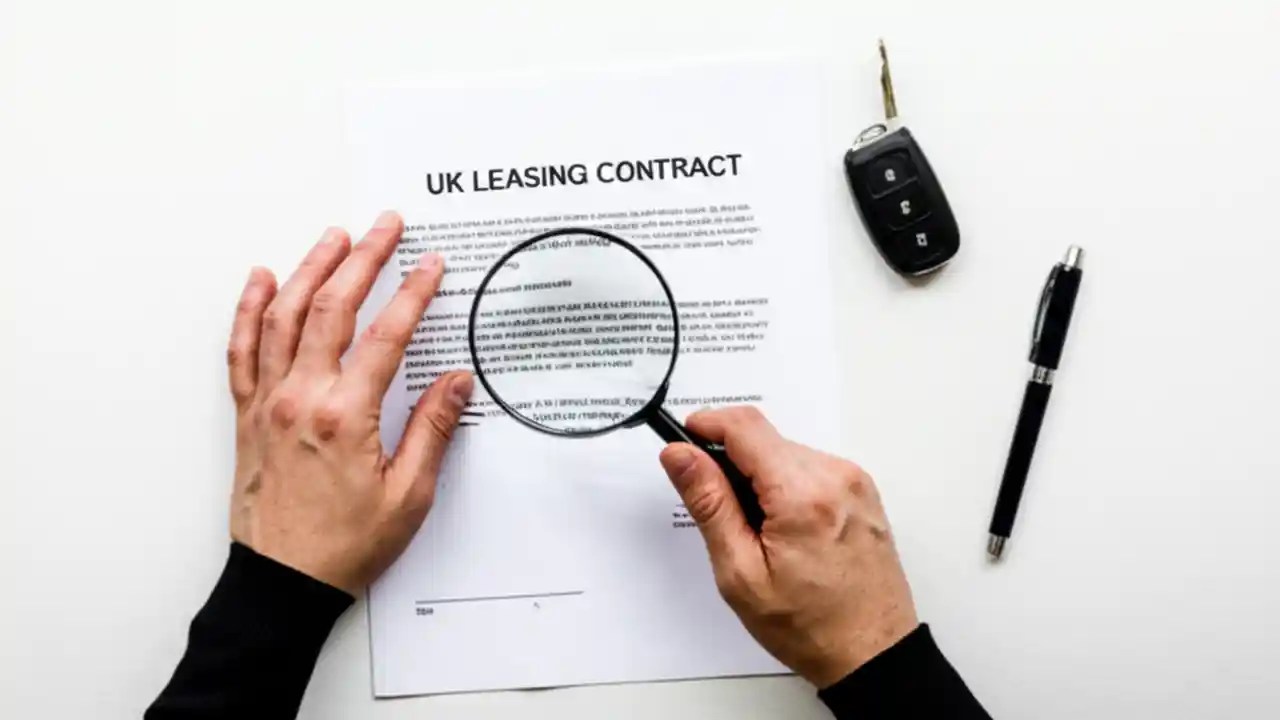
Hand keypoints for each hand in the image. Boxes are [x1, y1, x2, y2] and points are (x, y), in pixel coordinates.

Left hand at [225, 211, 473, 594]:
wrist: (283, 584)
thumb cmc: (344, 547)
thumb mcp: (408, 495)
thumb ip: (431, 429)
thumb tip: (456, 381)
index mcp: (344, 417)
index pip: (385, 336)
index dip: (412, 294)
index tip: (431, 266)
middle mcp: (300, 399)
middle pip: (331, 308)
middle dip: (363, 259)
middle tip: (385, 226)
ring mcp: (267, 402)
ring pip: (284, 316)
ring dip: (310, 269)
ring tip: (334, 237)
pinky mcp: (247, 415)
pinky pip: (242, 349)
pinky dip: (250, 310)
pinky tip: (261, 281)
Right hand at [659, 407, 917, 687]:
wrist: (873, 653)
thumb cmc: (809, 625)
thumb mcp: (741, 572)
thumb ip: (710, 503)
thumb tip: (680, 454)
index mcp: (802, 494)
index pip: (745, 427)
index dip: (707, 425)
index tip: (683, 440)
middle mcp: (834, 476)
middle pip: (766, 438)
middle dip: (733, 462)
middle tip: (720, 511)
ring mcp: (854, 481)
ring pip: (787, 452)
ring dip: (761, 476)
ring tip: (759, 532)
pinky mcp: (861, 491)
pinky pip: (811, 468)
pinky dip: (787, 486)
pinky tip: (785, 530)